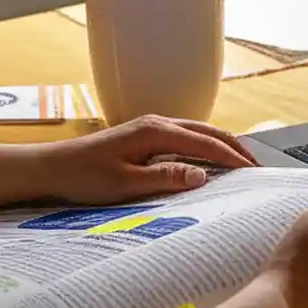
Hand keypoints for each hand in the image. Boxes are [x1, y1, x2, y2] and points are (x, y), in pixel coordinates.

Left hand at [40, 115, 257, 204]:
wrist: (51, 169)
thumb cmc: (84, 177)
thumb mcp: (126, 184)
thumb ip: (166, 178)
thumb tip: (202, 175)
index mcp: (155, 131)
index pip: (204, 142)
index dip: (231, 157)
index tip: (253, 171)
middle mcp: (156, 123)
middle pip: (206, 131)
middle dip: (233, 146)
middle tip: (256, 165)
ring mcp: (150, 128)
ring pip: (196, 132)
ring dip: (220, 145)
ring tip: (240, 162)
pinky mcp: (143, 138)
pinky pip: (183, 138)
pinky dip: (203, 147)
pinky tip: (208, 161)